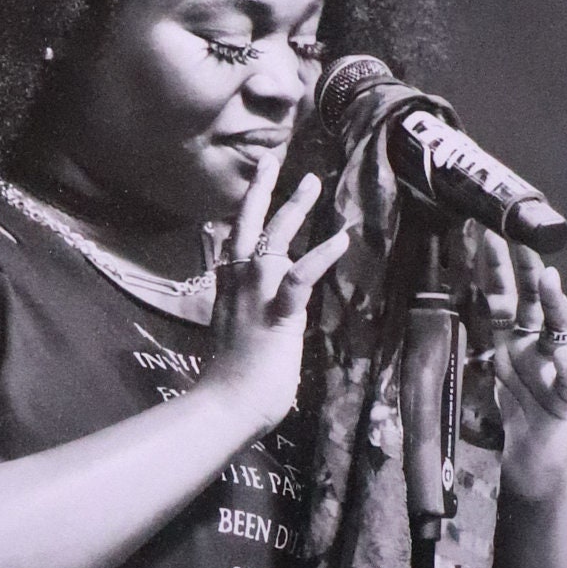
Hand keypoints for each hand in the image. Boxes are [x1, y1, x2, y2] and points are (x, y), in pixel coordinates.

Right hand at [203, 153, 349, 434]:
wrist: (225, 407)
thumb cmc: (231, 387)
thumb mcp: (236, 343)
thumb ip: (246, 324)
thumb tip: (258, 326)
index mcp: (225, 293)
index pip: (231, 244)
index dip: (242, 215)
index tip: (251, 191)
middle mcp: (236, 286)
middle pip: (246, 226)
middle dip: (260, 191)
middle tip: (273, 160)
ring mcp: (254, 296)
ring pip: (271, 238)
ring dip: (292, 208)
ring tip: (311, 181)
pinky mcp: (277, 313)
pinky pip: (299, 276)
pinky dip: (321, 256)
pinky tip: (341, 237)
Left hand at [481, 234, 566, 505]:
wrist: (533, 460)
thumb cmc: (517, 413)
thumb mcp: (495, 369)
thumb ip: (488, 338)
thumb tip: (466, 299)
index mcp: (515, 340)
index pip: (505, 296)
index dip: (496, 267)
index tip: (486, 233)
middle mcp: (536, 346)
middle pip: (533, 303)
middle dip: (527, 270)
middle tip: (521, 237)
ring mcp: (555, 368)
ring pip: (557, 331)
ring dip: (554, 305)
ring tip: (550, 280)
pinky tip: (565, 361)